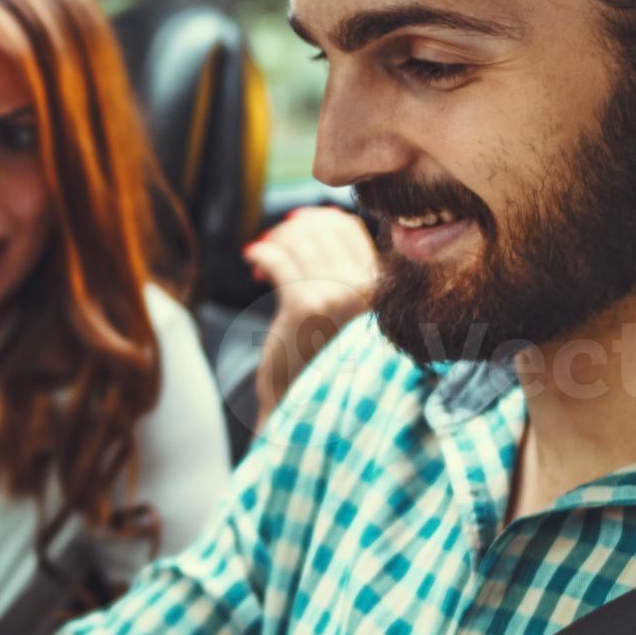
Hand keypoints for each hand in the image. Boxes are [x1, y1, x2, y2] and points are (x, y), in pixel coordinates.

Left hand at [244, 205, 377, 417]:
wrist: (308, 414)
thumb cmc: (322, 364)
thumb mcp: (345, 315)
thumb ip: (342, 274)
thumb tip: (314, 220)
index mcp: (382, 290)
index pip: (351, 229)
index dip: (320, 221)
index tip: (298, 227)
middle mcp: (366, 290)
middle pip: (325, 228)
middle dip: (295, 228)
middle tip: (277, 240)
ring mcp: (337, 296)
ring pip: (301, 241)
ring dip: (277, 240)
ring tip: (264, 254)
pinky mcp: (304, 307)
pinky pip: (279, 260)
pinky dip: (262, 253)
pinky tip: (252, 257)